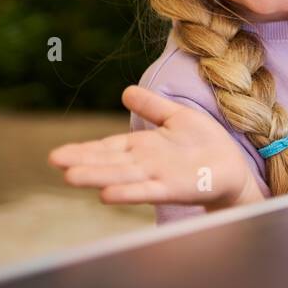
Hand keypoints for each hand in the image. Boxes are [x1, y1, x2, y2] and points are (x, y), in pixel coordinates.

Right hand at [48, 86, 261, 209]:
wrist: (233, 168)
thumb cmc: (205, 144)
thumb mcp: (178, 117)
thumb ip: (153, 106)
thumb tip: (126, 91)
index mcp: (143, 146)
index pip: (108, 147)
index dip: (84, 150)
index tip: (57, 154)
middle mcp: (145, 163)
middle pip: (109, 162)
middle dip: (82, 162)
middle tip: (54, 161)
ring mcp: (158, 176)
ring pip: (122, 176)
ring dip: (98, 177)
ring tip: (70, 177)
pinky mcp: (175, 188)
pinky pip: (148, 190)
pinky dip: (129, 193)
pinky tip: (107, 196)